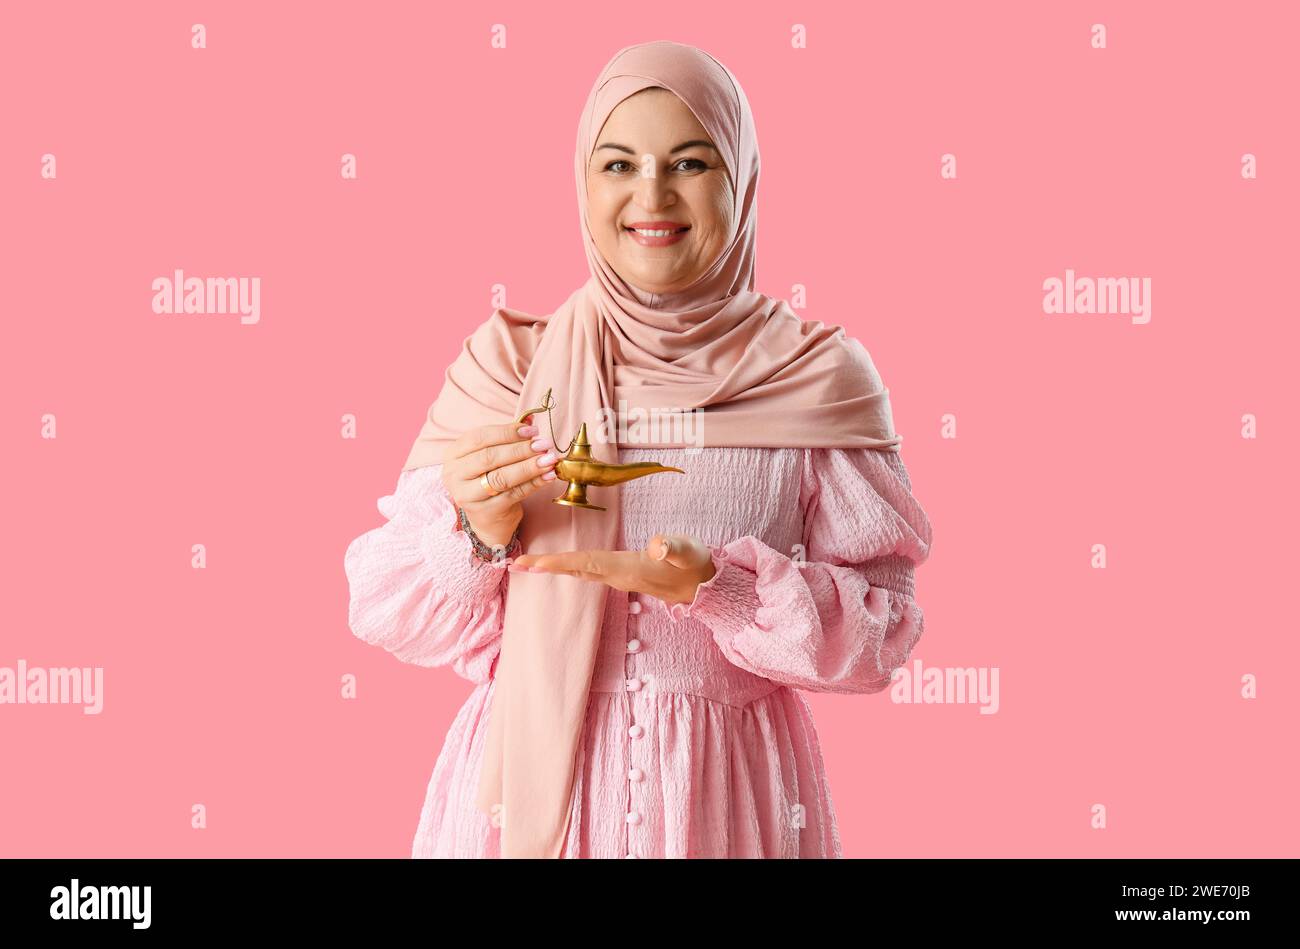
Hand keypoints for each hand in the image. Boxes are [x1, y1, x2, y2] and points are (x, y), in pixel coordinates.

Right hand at [440, 415, 559, 548]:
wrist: (487, 518)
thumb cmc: (489, 479)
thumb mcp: (492, 456)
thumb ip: (507, 438)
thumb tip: (531, 419)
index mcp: (453, 455)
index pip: (479, 438)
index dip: (507, 432)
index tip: (532, 430)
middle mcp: (454, 475)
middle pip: (490, 457)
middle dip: (520, 449)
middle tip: (544, 444)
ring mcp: (467, 496)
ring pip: (502, 477)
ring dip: (529, 466)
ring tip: (550, 459)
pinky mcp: (485, 512)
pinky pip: (513, 494)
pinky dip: (534, 483)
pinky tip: (548, 476)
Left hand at [509, 533, 716, 605]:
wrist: (703, 588)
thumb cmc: (695, 566)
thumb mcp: (689, 552)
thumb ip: (672, 547)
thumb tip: (655, 546)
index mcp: (627, 569)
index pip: (586, 563)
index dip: (560, 562)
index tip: (534, 563)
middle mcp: (616, 576)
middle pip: (574, 570)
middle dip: (545, 566)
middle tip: (514, 563)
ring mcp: (617, 578)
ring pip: (578, 572)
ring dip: (552, 566)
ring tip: (525, 563)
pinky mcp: (619, 575)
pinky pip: (586, 571)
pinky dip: (567, 566)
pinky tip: (555, 564)